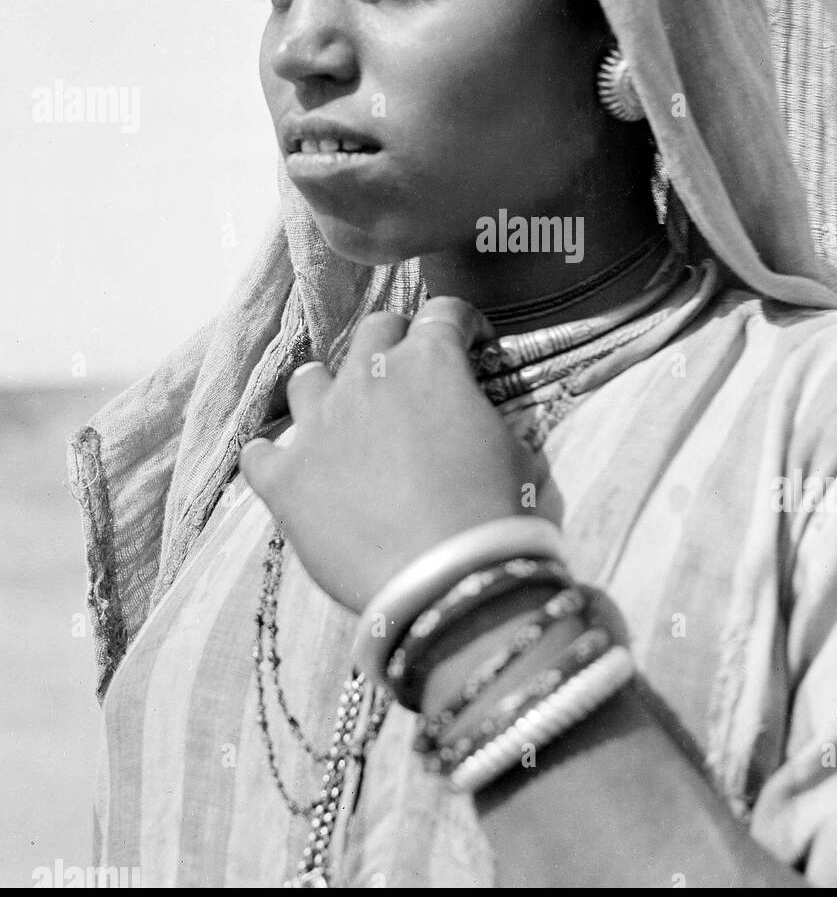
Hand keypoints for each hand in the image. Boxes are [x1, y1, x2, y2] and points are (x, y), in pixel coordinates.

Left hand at [239, 297, 542, 612]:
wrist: (449, 582)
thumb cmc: (495, 516)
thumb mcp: (517, 452)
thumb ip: (489, 421)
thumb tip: (480, 422)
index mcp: (430, 365)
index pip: (443, 314)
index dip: (460, 325)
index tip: (469, 343)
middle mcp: (368, 379)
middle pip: (374, 332)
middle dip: (396, 344)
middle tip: (410, 377)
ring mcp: (319, 426)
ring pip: (308, 379)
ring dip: (328, 390)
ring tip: (342, 417)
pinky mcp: (285, 478)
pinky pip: (258, 453)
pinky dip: (273, 457)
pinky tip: (288, 470)